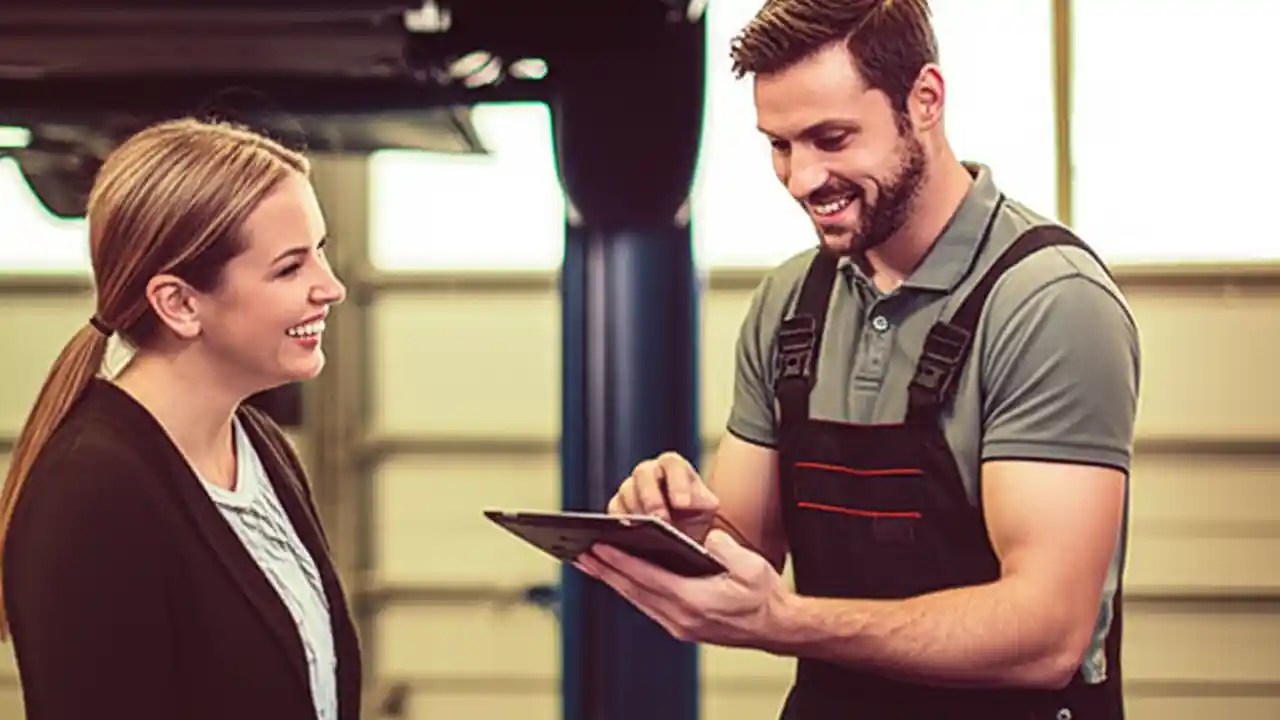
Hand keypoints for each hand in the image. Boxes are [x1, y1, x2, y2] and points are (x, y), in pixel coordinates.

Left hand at [575, 530, 790, 648]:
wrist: (776, 627)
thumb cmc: (764, 595)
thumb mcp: (750, 566)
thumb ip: (725, 548)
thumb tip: (705, 535)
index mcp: (696, 600)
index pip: (647, 577)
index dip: (620, 560)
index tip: (598, 546)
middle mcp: (682, 617)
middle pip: (633, 589)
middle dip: (605, 570)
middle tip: (579, 553)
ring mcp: (679, 625)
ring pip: (636, 598)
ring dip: (611, 580)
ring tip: (590, 562)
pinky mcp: (680, 626)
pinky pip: (646, 605)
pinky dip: (628, 588)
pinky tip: (617, 576)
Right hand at [608, 451, 718, 542]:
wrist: (683, 532)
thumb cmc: (696, 516)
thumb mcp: (706, 509)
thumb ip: (702, 503)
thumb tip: (690, 508)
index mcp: (674, 466)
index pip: (672, 464)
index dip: (677, 482)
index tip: (684, 505)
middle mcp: (649, 472)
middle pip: (644, 473)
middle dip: (652, 498)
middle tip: (661, 520)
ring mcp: (631, 487)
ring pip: (627, 490)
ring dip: (637, 511)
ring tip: (648, 533)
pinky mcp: (618, 505)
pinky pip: (615, 509)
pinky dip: (623, 521)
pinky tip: (633, 537)